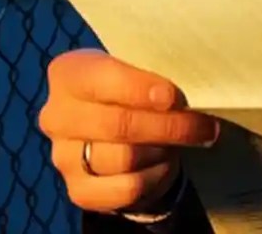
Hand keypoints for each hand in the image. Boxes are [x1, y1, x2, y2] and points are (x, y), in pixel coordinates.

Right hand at [38, 48, 219, 213]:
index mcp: (69, 74)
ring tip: (180, 141)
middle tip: (203, 126)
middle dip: (169, 126)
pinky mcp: (79, 190)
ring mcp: (63, 156)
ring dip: (163, 150)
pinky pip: (126, 188)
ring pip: (125, 158)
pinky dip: (154, 177)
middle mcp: (57, 115)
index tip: (172, 97)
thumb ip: (153, 76)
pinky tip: (163, 163)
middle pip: (119, 124)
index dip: (141, 89)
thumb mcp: (138, 70)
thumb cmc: (132, 90)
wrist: (117, 130)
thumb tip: (179, 100)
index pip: (103, 79)